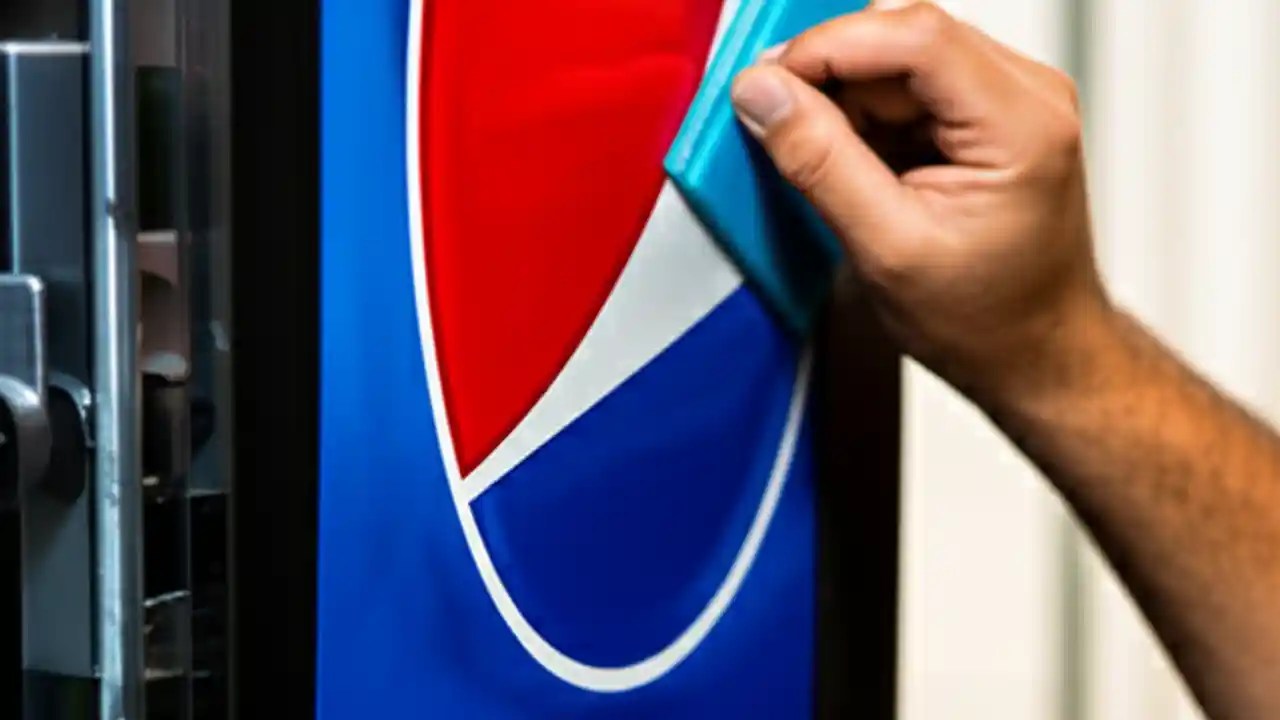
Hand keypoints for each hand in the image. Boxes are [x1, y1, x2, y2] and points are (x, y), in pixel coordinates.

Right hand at [731, 0, 1108, 404]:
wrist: (1034, 353)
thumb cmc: (987, 320)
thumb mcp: (887, 250)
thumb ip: (820, 163)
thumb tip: (762, 94)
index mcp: (1021, 125)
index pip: (915, 37)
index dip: (828, 47)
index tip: (766, 84)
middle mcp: (1027, 95)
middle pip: (904, 38)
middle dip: (829, 73)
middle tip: (778, 124)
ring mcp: (1010, 99)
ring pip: (899, 57)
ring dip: (844, 98)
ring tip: (827, 164)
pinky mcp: (986, 114)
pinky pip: (908, 85)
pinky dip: (864, 116)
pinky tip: (856, 166)